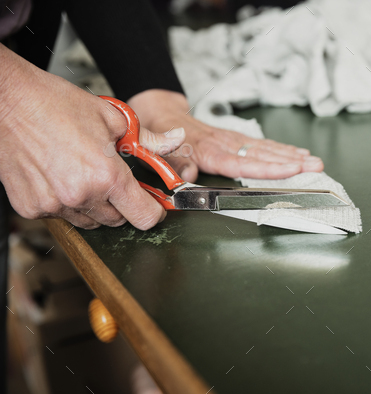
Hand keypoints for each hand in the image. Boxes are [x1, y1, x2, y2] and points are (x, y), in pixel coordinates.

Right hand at [0, 46, 184, 229]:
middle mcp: (80, 195)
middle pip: (117, 220)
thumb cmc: (54, 104)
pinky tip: (62, 178)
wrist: (7, 100)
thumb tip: (172, 142)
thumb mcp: (112, 118)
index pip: (144, 216)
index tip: (154, 206)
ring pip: (89, 221)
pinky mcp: (31, 207)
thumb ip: (147, 140)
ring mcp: (53, 204)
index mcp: (106, 176)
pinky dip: (67, 203)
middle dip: (124, 204)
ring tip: (85, 174)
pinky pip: (61, 215)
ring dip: (95, 206)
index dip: (154, 211)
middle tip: (116, 181)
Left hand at [127, 90, 323, 181]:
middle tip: (315, 166)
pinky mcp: (234, 137)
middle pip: (261, 154)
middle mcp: (223, 142)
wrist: (159, 112)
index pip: (241, 162)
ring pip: (265, 148)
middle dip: (291, 161)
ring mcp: (230, 139)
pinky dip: (281, 148)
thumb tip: (189, 176)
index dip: (267, 168)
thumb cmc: (158, 134)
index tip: (290, 168)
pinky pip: (260, 144)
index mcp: (205, 149)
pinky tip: (297, 153)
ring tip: (314, 162)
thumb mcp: (154, 148)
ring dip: (291, 155)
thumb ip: (173, 162)